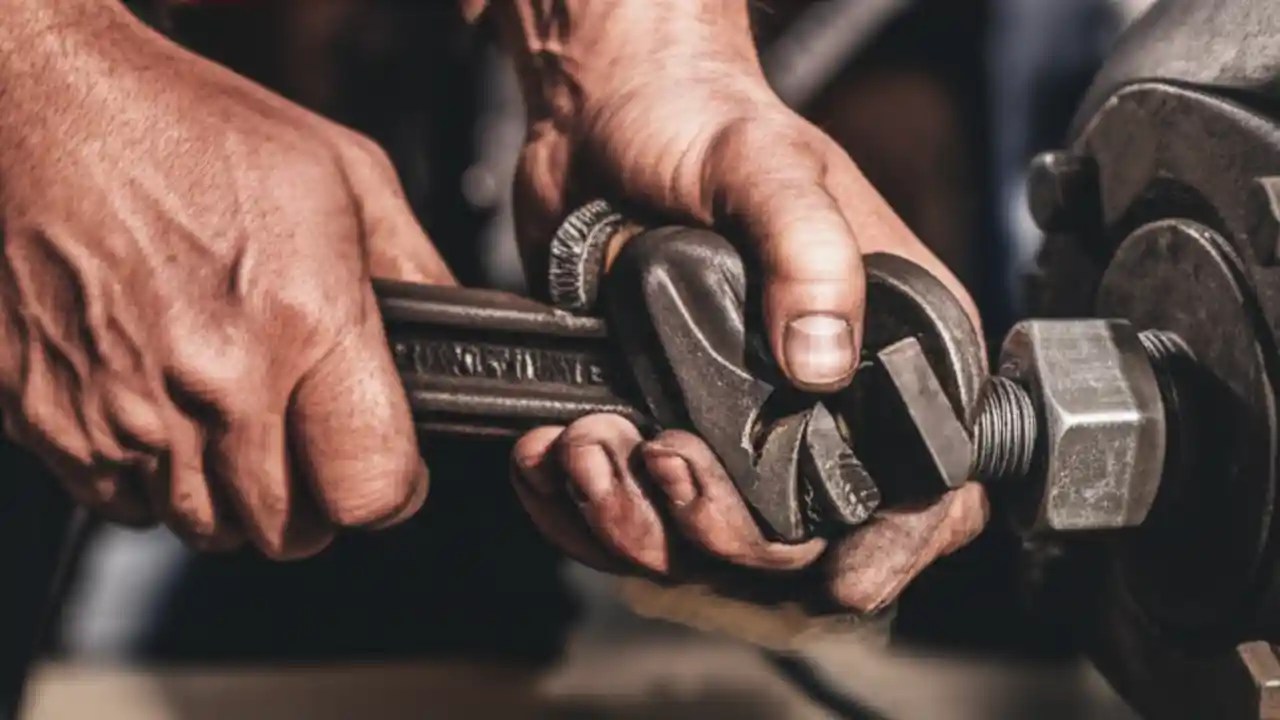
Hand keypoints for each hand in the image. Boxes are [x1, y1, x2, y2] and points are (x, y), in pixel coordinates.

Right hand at [0, 1, 452, 558]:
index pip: (370, 490)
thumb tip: (450, 343)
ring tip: (232, 410)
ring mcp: (123, 413)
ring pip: (208, 526)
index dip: (391, 488)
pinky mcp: (53, 422)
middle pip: (290, 532)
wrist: (47, 111)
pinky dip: (153, 475)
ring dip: (233, 492)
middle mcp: (212, 384)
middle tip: (308, 439)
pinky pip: (124, 502)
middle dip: (315, 500)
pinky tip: (165, 402)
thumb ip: (416, 272)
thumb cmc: (191, 130)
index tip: (385, 465)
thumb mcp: (349, 175)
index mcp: (300, 323)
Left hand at [495, 1, 987, 610]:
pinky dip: (578, 511)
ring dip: (632, 522)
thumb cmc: (704, 124)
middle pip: (796, 544)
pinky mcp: (656, 431)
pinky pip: (625, 520)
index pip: (927, 488)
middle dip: (719, 530)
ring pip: (699, 549)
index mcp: (888, 351)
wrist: (602, 117)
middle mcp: (817, 407)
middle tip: (661, 458)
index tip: (843, 574)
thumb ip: (808, 254)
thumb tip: (821, 365)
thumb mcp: (767, 168)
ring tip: (587, 443)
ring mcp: (732, 429)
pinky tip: (553, 453)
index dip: (897, 546)